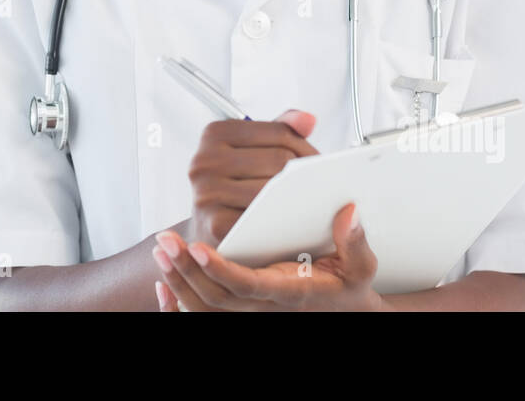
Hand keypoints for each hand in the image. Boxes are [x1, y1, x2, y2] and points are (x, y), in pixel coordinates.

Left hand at [152, 202, 388, 311]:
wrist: (344, 308)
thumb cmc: (348, 285)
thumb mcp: (362, 266)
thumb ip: (355, 241)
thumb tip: (348, 213)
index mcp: (291, 293)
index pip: (247, 285)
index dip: (220, 268)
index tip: (197, 247)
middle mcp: (266, 305)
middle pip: (215, 299)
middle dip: (186, 271)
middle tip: (165, 242)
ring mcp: (252, 308)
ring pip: (204, 306)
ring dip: (178, 280)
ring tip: (161, 250)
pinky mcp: (242, 304)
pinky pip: (204, 311)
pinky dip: (179, 300)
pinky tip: (163, 281)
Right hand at [183, 109, 318, 249]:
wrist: (205, 230)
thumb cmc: (234, 185)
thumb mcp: (252, 148)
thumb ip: (280, 129)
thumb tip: (308, 120)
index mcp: (214, 133)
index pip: (280, 132)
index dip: (306, 148)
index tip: (315, 162)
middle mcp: (204, 161)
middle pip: (280, 160)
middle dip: (306, 173)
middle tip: (318, 186)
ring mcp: (207, 194)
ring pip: (275, 189)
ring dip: (299, 197)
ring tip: (308, 201)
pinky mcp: (215, 225)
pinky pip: (264, 218)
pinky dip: (283, 221)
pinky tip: (289, 221)